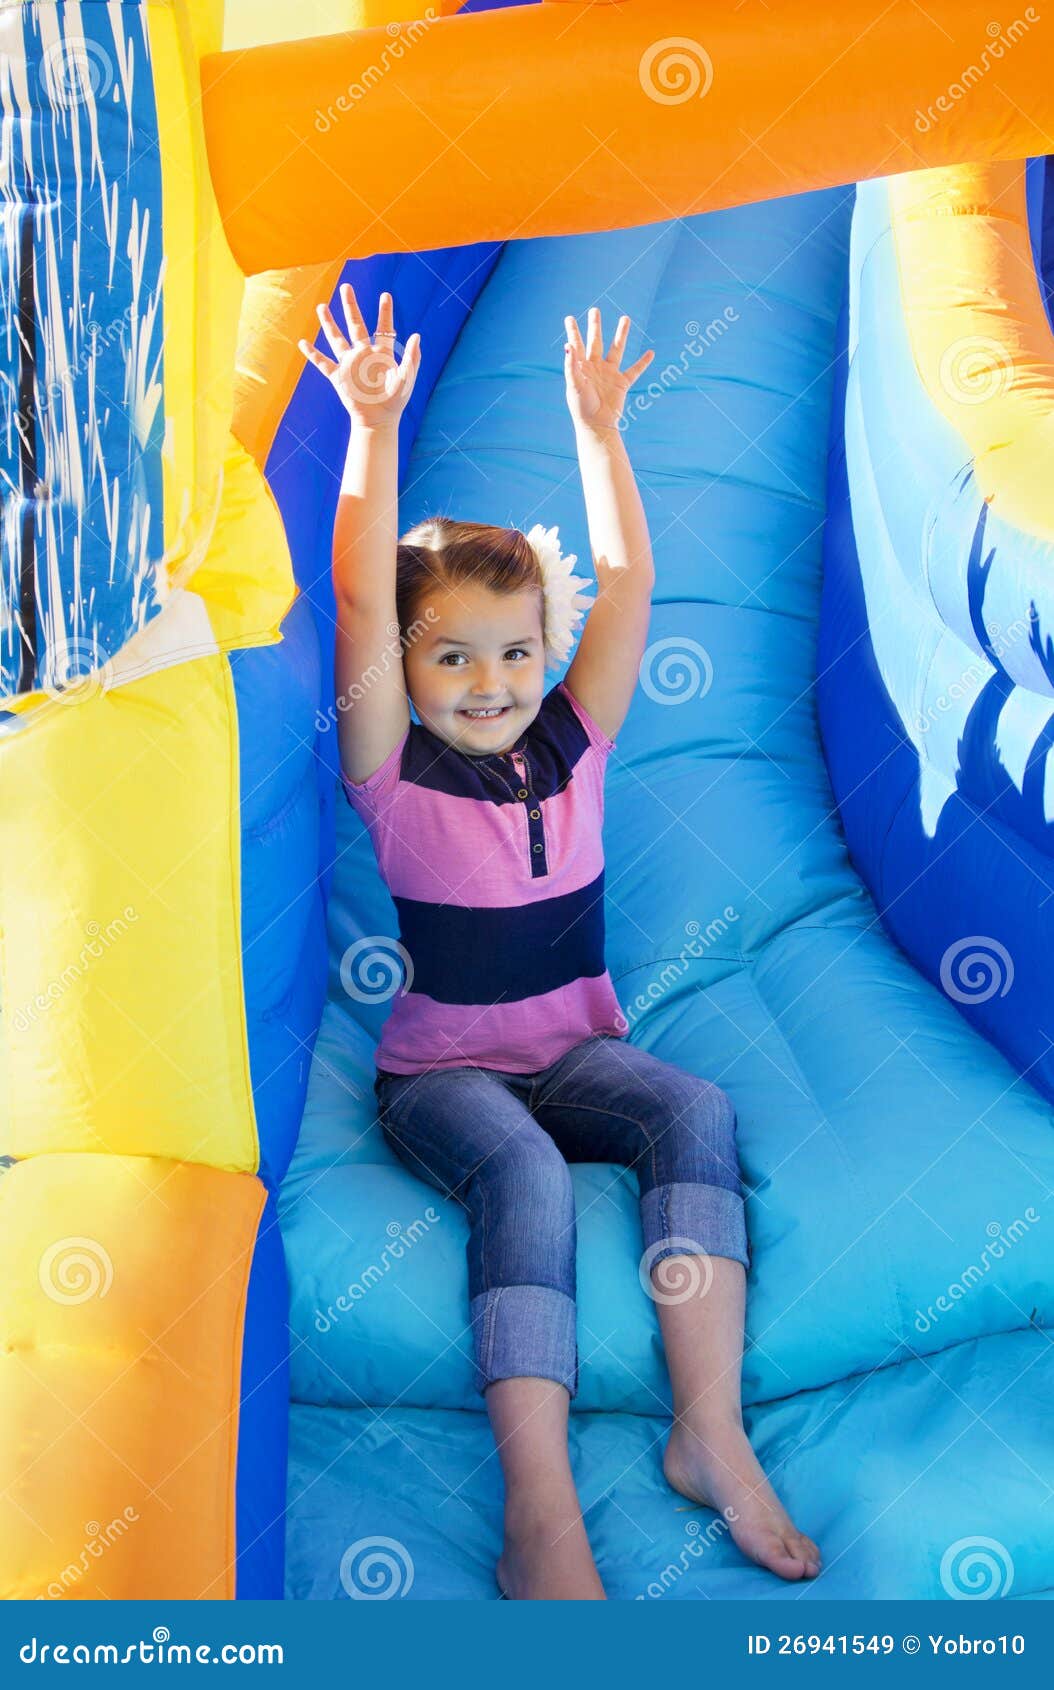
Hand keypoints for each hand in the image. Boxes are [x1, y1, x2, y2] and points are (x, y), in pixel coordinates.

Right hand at [298, 283, 420, 427]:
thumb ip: (412, 358)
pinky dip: (312, 354)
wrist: (378, 421)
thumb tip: (416, 335)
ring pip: (336, 339)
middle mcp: (364, 354)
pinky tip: (302, 343)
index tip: (385, 295)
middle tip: (346, 286)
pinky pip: (323, 363)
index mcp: (382, 353)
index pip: (383, 328)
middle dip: (350, 306)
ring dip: (328, 323)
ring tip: (321, 306)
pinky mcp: (338, 377)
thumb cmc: (395, 401)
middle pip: (355, 325)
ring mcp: (349, 364)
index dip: (385, 312)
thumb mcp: (406, 379)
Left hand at [563, 307, 653, 432]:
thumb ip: (571, 365)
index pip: (576, 344)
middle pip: (596, 341)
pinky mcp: (622, 383)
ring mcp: (609, 373)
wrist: (597, 425)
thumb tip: (568, 345)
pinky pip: (635, 370)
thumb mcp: (574, 385)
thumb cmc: (582, 407)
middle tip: (595, 310)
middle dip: (595, 326)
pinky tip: (651, 353)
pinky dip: (643, 362)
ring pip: (617, 349)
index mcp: (582, 367)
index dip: (573, 331)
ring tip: (625, 318)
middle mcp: (595, 367)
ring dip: (621, 334)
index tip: (569, 318)